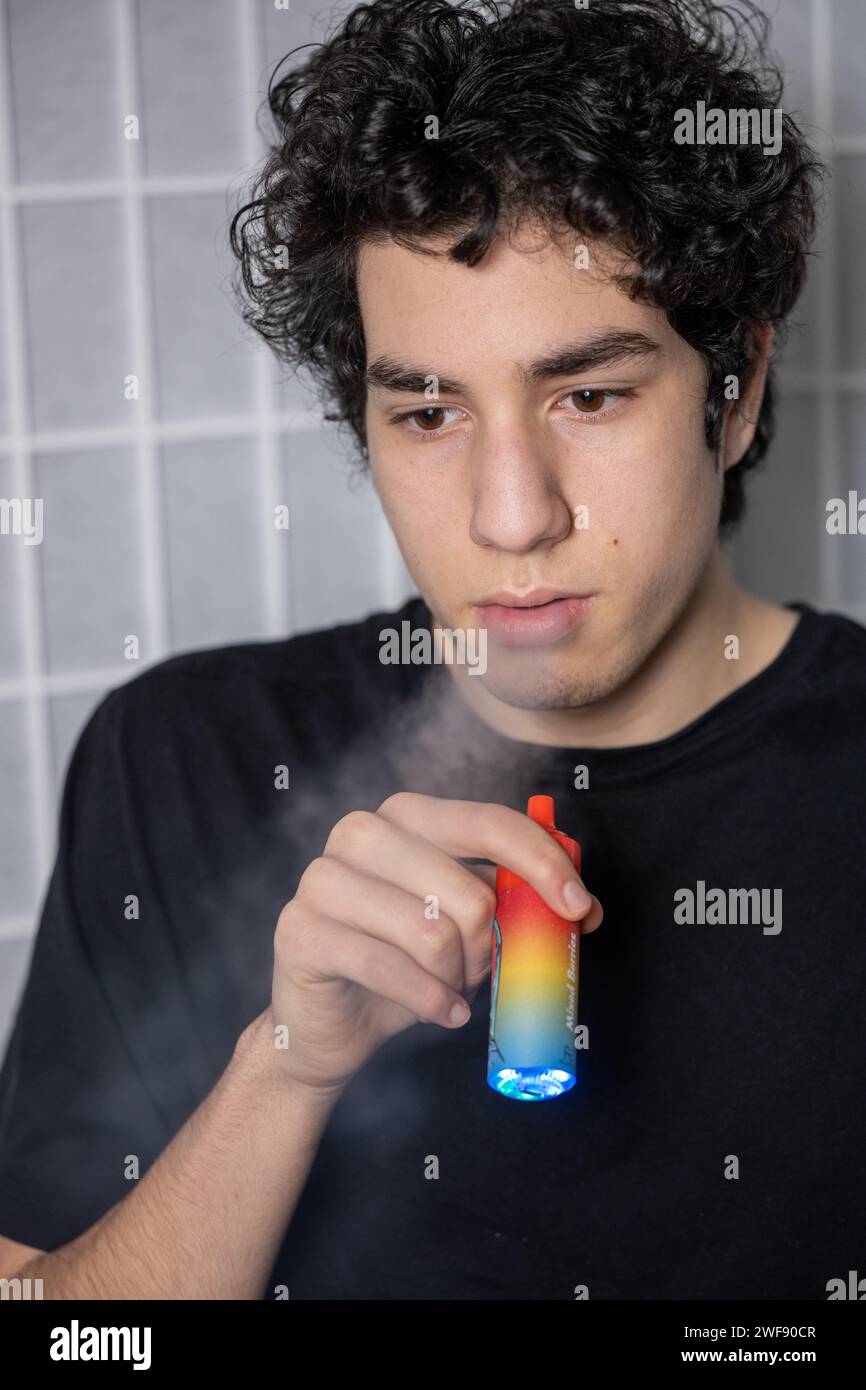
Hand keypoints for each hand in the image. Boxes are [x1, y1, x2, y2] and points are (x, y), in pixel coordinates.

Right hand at [269, 793, 602, 1093]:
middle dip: (488, 946)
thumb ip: (517, 903)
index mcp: (406, 815)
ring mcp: (322, 877)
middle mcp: (360, 832)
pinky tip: (439, 1012)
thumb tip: (586, 907)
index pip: (488, 822)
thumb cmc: (407, 965)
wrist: (332, 1025)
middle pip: (467, 890)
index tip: (580, 907)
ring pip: (431, 932)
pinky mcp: (299, 928)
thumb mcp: (470, 927)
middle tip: (480, 970)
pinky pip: (389, 968)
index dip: (543, 863)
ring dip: (454, 978)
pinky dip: (429, 1002)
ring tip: (448, 988)